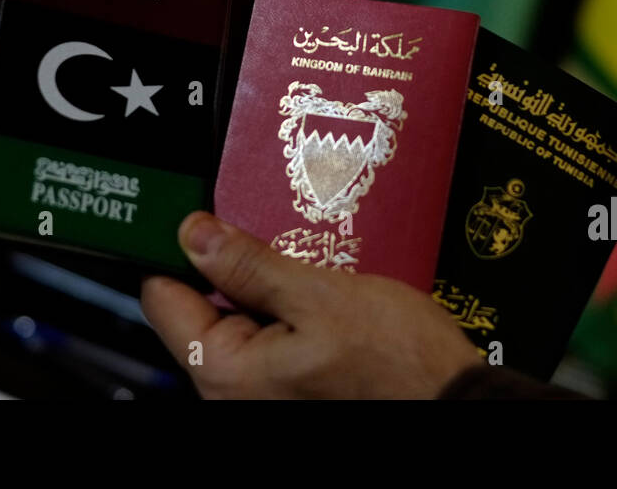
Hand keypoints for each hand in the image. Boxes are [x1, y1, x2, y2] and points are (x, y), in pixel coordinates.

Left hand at [141, 211, 484, 397]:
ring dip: (267, 282)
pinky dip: (288, 305)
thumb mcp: (320, 296)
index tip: (201, 214)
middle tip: (274, 234)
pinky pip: (269, 334)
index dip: (178, 248)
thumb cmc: (399, 366)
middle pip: (202, 306)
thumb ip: (249, 266)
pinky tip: (320, 286)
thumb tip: (195, 234)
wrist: (452, 402)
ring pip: (239, 316)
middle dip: (234, 264)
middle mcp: (233, 392)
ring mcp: (261, 394)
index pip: (163, 297)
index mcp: (226, 371)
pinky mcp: (288, 388)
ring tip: (307, 260)